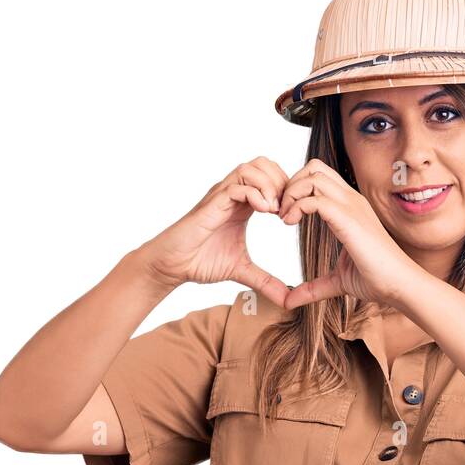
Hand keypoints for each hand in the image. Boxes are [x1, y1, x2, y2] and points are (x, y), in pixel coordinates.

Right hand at [140, 157, 289, 307]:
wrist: (171, 266)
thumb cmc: (200, 261)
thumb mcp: (243, 270)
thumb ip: (267, 282)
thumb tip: (289, 300)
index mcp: (243, 204)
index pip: (271, 176)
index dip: (287, 190)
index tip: (293, 214)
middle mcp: (233, 194)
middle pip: (264, 164)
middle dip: (282, 181)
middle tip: (286, 209)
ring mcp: (221, 196)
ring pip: (251, 168)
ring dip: (270, 185)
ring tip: (275, 211)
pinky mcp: (212, 204)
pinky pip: (237, 186)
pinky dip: (255, 194)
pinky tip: (264, 212)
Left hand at [277, 158, 421, 308]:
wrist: (400, 285)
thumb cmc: (377, 280)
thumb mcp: (338, 281)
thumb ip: (313, 287)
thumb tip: (290, 301)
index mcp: (351, 207)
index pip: (319, 176)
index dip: (297, 189)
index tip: (285, 214)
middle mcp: (352, 200)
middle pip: (314, 167)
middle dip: (291, 184)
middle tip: (281, 212)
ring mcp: (351, 206)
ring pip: (312, 176)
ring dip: (291, 193)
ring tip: (284, 218)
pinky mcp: (348, 219)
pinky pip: (315, 198)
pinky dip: (296, 206)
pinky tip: (290, 223)